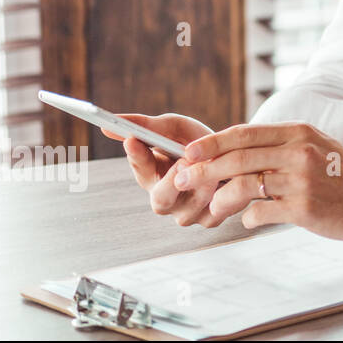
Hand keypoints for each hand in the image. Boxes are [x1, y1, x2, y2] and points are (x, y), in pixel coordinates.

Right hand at [99, 114, 220, 227]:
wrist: (233, 155)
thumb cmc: (197, 142)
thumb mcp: (174, 128)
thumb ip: (147, 126)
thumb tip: (108, 124)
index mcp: (151, 176)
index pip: (139, 167)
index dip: (136, 155)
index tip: (133, 139)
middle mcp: (166, 199)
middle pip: (161, 200)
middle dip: (172, 181)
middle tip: (184, 161)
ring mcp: (187, 212)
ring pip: (188, 210)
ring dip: (202, 188)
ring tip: (213, 168)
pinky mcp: (210, 219)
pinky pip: (215, 214)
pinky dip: (223, 199)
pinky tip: (230, 183)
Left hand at [178, 122, 342, 241]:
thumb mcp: (317, 148)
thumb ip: (281, 147)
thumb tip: (236, 154)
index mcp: (299, 133)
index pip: (244, 133)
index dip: (211, 143)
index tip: (188, 153)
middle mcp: (298, 152)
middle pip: (236, 158)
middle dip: (202, 171)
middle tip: (181, 182)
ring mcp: (301, 180)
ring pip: (242, 186)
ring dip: (220, 201)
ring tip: (215, 211)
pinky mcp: (304, 208)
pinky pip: (260, 214)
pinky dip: (249, 219)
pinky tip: (254, 220)